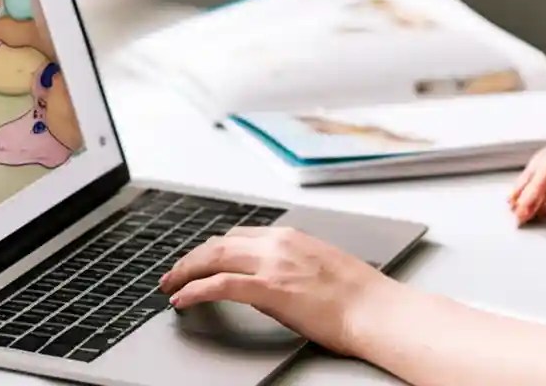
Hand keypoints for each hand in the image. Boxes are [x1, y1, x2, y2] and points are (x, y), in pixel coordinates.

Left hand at [157, 226, 396, 355]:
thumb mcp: (322, 267)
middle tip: (174, 274)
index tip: (199, 261)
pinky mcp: (270, 288)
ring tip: (170, 286)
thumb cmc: (358, 296)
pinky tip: (182, 300)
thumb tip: (274, 279)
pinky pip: (220, 285)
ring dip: (186, 272)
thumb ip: (292, 266)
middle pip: (220, 243)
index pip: (239, 236)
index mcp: (291, 237)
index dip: (212, 249)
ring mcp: (273, 264)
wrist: (375, 309)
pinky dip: (195, 291)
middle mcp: (279, 244)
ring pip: (214, 258)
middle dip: (191, 259)